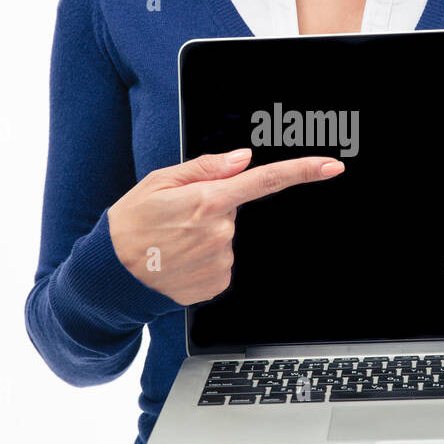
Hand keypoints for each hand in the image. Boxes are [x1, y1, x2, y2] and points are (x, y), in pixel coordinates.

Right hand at [107, 147, 343, 304]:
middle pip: (234, 211)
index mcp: (207, 200)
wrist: (111, 274)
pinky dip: (204, 260)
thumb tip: (243, 160)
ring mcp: (221, 261)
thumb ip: (207, 168)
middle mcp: (220, 232)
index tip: (332, 166)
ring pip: (227, 238)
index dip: (303, 172)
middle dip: (212, 209)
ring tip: (173, 242)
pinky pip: (221, 263)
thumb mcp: (160, 182)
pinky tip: (179, 260)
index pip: (265, 181)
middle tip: (177, 219)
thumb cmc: (131, 223)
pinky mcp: (217, 283)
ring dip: (206, 237)